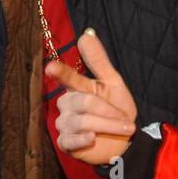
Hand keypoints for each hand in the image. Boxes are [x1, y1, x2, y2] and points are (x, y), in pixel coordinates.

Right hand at [47, 30, 137, 165]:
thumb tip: (86, 35)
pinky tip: (93, 139)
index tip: (51, 68)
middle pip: (84, 102)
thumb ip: (99, 61)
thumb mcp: (113, 83)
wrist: (125, 141)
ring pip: (82, 122)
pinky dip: (83, 140)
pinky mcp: (66, 143)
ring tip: (124, 129)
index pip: (68, 78)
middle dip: (109, 110)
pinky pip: (70, 140)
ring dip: (107, 125)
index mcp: (77, 88)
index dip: (60, 72)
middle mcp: (67, 104)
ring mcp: (64, 124)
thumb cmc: (117, 109)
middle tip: (126, 118)